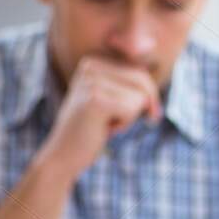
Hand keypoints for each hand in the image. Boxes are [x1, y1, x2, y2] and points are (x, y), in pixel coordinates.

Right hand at [38, 55, 162, 177]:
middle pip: (143, 82)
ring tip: (103, 123)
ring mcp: (91, 82)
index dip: (142, 99)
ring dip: (128, 118)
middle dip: (136, 108)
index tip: (119, 113)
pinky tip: (103, 128)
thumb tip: (154, 79)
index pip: (140, 74)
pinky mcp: (94, 99)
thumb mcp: (115, 100)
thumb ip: (134, 86)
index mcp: (93, 63)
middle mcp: (90, 66)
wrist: (64, 156)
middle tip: (110, 121)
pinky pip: (133, 109)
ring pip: (141, 97)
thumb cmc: (93, 129)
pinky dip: (124, 124)